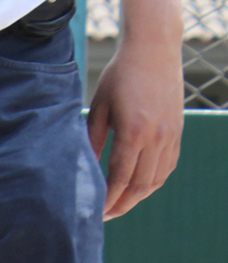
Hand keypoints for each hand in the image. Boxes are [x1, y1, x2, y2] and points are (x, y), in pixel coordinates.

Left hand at [88, 33, 183, 220]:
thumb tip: (84, 172)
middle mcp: (156, 137)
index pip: (119, 180)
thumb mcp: (98, 107)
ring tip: (119, 204)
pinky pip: (167, 167)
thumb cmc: (120, 74)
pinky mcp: (178, 130)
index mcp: (133, 132)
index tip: (94, 212)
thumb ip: (91, 141)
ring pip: (156, 181)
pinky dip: (153, 182)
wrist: (154, 46)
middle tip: (104, 216)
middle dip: (121, 206)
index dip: (107, 201)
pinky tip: (138, 186)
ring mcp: (171, 135)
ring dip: (137, 197)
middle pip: (139, 187)